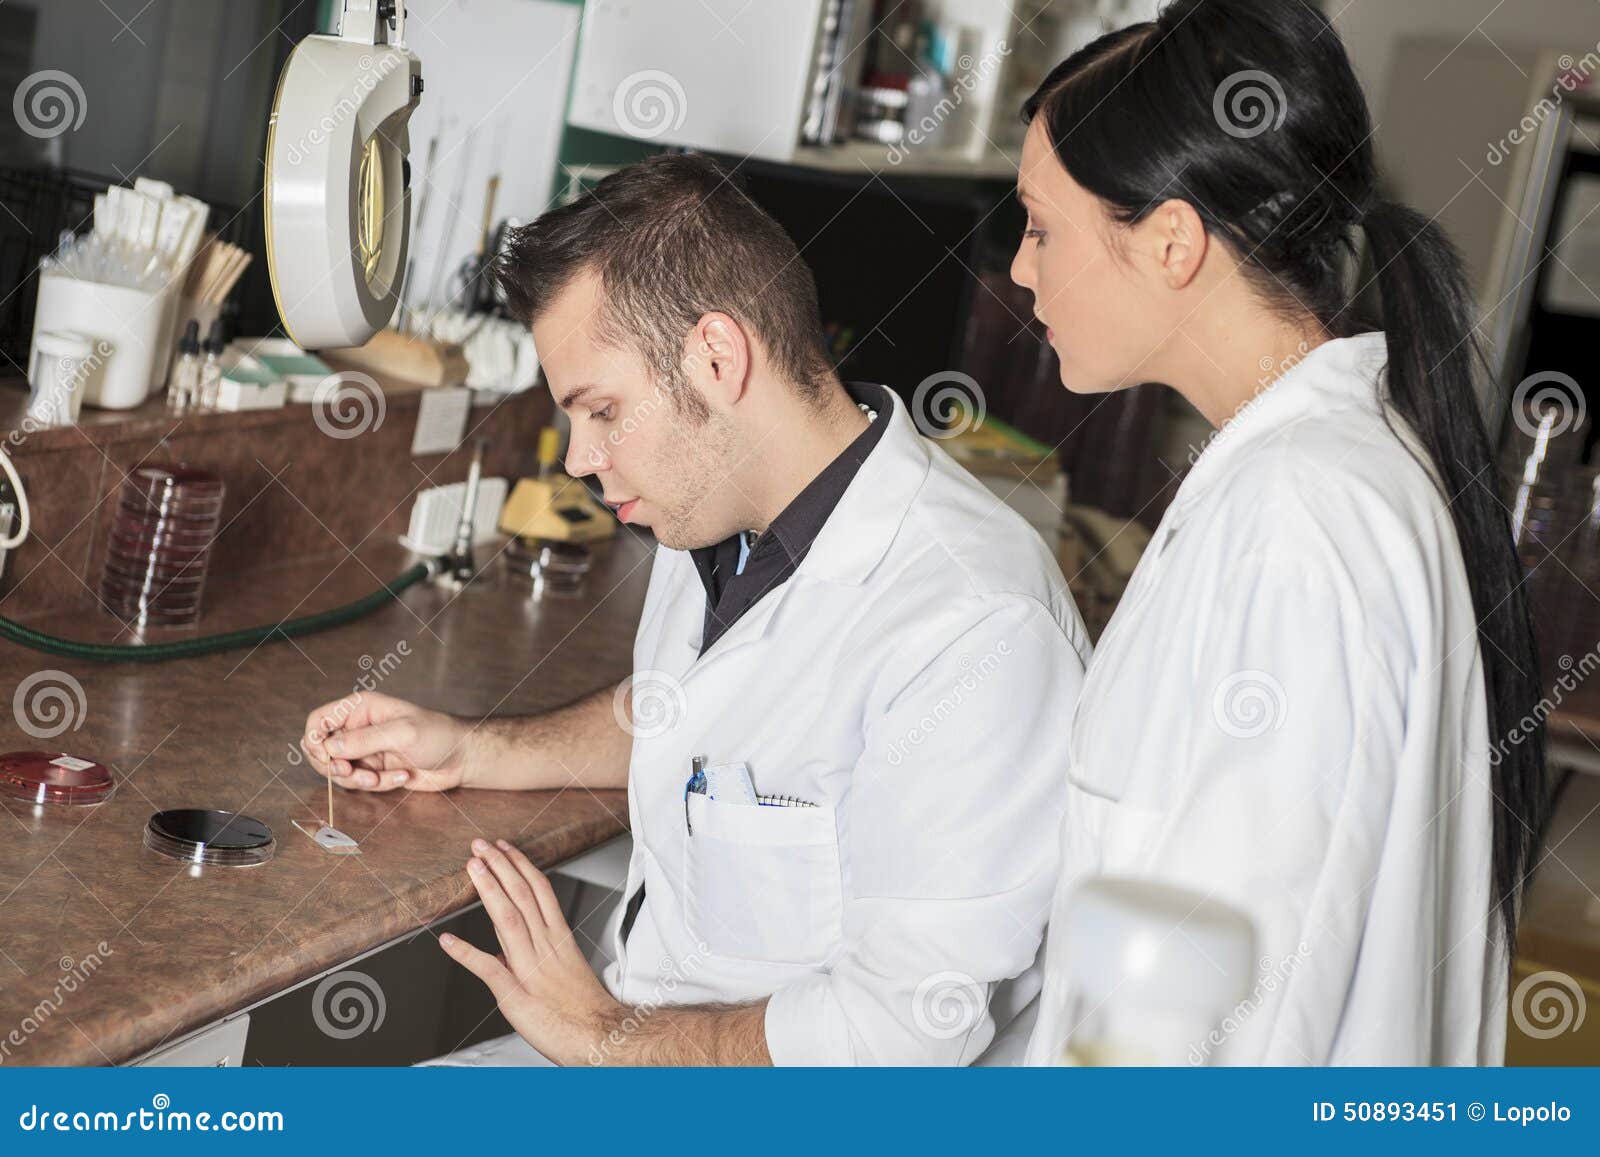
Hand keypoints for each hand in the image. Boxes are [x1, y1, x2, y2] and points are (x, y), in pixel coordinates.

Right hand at [301, 690, 471, 791]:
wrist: (462, 758)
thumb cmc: (438, 735)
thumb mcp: (402, 733)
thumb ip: (365, 740)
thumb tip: (329, 747)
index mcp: (361, 709)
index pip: (319, 720)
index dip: (314, 740)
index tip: (326, 757)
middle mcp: (358, 728)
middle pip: (322, 751)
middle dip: (334, 767)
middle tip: (351, 773)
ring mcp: (365, 751)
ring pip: (339, 771)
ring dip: (358, 780)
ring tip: (381, 778)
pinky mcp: (375, 770)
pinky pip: (360, 783)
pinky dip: (378, 785)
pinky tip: (402, 777)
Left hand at [440, 838, 619, 1066]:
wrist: (598, 1038)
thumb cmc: (582, 1010)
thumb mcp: (562, 973)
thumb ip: (529, 958)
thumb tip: (500, 953)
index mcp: (558, 938)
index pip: (538, 891)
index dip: (519, 866)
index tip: (504, 848)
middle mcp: (545, 946)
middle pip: (522, 896)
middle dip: (500, 866)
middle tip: (480, 844)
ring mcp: (531, 968)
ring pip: (509, 919)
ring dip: (489, 889)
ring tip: (472, 866)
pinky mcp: (516, 994)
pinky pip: (488, 969)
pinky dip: (466, 954)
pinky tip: (448, 940)